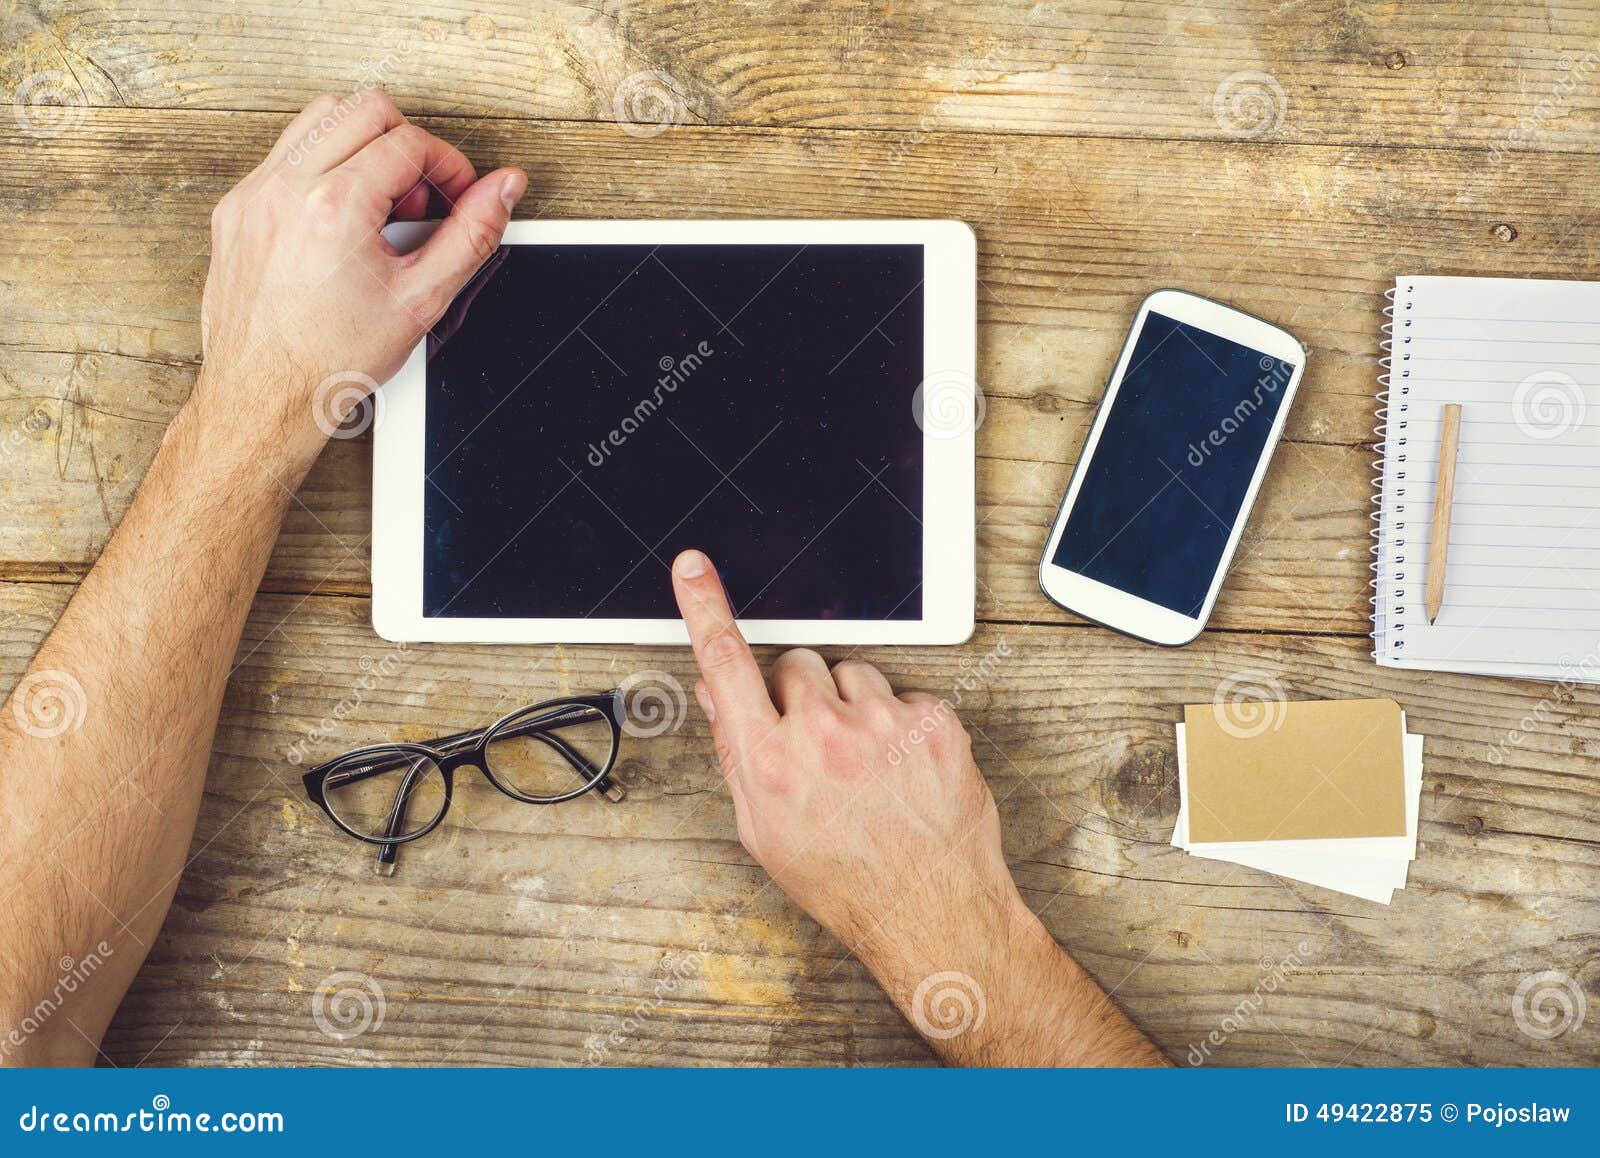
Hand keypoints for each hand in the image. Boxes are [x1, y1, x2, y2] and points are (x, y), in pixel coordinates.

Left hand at [194, 90, 524, 457]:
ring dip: (364, 148)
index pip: (409, 141)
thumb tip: (505, 189)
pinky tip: (343, 221)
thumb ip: (472, 235)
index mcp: (334, 206)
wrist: (265, 397)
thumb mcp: (422, 299)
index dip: (449, 166)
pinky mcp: (237, 210)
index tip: (459, 198)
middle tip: (421, 200)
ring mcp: (254, 195)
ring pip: (320, 119)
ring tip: (382, 207)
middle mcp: (286, 189)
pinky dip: (324, 171)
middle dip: (407, 146)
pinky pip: (286, 157)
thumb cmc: (332, 360)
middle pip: (364, 108)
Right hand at [670, 549, 1169, 1065]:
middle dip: (800, 693)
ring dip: (853, 706)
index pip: (725, 666)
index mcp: (770, 765)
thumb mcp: (765, 832)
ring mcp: (883, 725)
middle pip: (795, 663)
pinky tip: (901, 769)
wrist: (931, 908)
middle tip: (818, 744)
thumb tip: (719, 696)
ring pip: (852, 674)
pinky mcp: (933, 722)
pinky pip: (904, 695)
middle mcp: (824, 737)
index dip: (704, 608)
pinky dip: (900, 725)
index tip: (693, 568)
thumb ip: (737, 755)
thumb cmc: (845, 880)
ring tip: (866, 764)